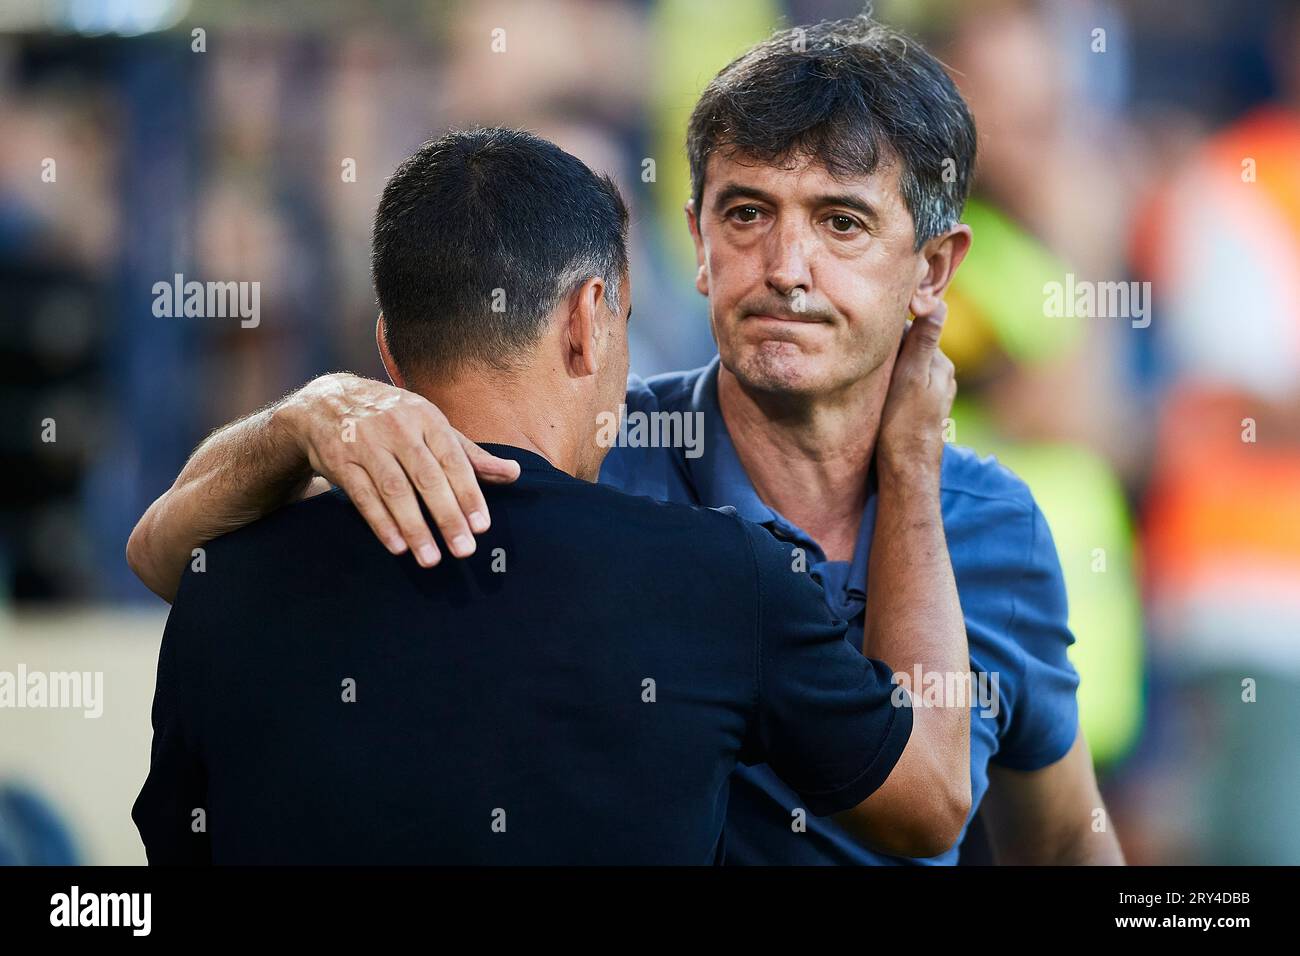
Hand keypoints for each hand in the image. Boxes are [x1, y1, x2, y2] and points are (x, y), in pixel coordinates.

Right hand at [275, 373, 519, 565]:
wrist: (327, 403)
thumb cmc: (394, 419)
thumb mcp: (432, 427)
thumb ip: (470, 455)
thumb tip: (513, 473)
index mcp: (427, 418)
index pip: (454, 461)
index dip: (468, 494)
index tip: (481, 526)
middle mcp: (398, 428)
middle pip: (426, 478)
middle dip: (447, 516)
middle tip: (463, 549)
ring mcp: (366, 444)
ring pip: (395, 490)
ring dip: (415, 527)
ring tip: (431, 558)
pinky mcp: (340, 461)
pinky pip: (363, 497)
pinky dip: (381, 523)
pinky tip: (398, 546)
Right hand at [877, 301, 955, 480]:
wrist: (906, 471)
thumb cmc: (903, 424)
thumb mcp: (912, 377)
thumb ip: (924, 341)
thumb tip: (939, 303)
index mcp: (941, 364)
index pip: (913, 332)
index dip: (888, 331)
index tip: (866, 334)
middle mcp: (941, 376)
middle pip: (910, 349)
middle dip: (889, 349)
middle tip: (861, 354)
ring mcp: (931, 395)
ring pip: (907, 368)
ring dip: (889, 368)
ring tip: (867, 374)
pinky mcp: (920, 410)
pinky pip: (905, 386)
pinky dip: (891, 384)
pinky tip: (877, 393)